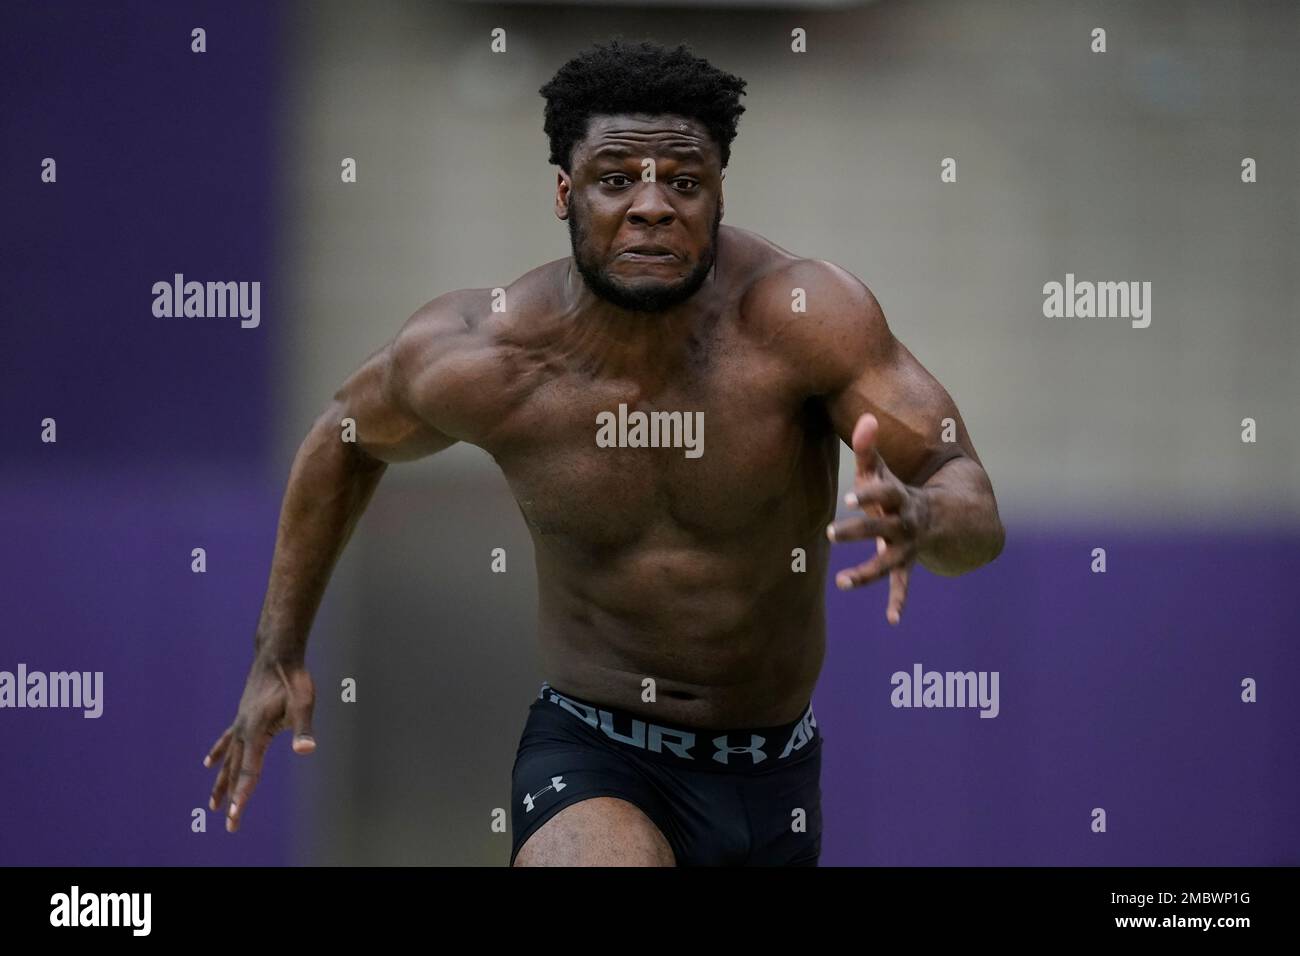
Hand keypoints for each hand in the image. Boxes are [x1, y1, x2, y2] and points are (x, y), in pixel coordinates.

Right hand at [204, 657, 316, 831]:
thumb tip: (306, 750)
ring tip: (211, 804)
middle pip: (236, 771)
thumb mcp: (303, 703)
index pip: (249, 771)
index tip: (233, 818)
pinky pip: (227, 741)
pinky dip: (218, 754)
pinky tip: (208, 762)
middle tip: (228, 824)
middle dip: (232, 799)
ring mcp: (240, 723)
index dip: (242, 797)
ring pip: (228, 760)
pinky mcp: (242, 716)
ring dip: (222, 782)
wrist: (277, 654)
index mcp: (256, 732)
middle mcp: (243, 731)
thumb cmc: (293, 679)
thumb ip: (303, 729)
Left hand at [825, 413, 930, 624]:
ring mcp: (906, 545)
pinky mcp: (906, 563)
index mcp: (898, 497)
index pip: (883, 492)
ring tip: (843, 583)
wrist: (943, 514)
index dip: (867, 493)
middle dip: (859, 530)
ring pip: (888, 561)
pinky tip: (893, 620)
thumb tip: (865, 417)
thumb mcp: (885, 470)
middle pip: (881, 526)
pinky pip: (902, 584)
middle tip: (832, 534)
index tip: (848, 497)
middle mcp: (904, 522)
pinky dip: (898, 601)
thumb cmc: (897, 490)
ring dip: (867, 572)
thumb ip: (870, 447)